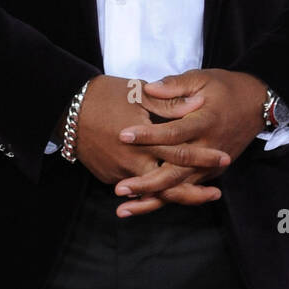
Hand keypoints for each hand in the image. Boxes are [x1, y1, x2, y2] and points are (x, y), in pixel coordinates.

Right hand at [73, 75, 230, 214]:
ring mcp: (118, 173)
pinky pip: (135, 187)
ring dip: (174, 195)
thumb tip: (194, 106)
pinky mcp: (108, 177)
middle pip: (168, 185)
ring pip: (152, 191)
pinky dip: (152, 192)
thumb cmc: (103, 94)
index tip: (224, 158)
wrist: (65, 108)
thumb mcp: (137, 93)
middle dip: (194, 192)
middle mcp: (131, 162)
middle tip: (216, 194)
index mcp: (142, 139)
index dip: (203, 157)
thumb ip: (166, 103)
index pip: (179, 152)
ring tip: (198, 196)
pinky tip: (167, 190)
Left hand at [112, 69, 267, 215]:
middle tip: (120, 188)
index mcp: (205, 122)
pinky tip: (143, 205)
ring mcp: (211, 165)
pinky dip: (166, 199)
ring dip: (153, 198)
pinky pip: (186, 189)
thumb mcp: (201, 79)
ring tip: (125, 208)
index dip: (148, 135)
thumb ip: (175, 86)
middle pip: (175, 171)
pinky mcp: (210, 173)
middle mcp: (208, 148)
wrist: (256, 105)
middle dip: (147, 182)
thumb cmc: (225, 89)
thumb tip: (149, 88)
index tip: (123, 135)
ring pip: (180, 187)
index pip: (174, 133)